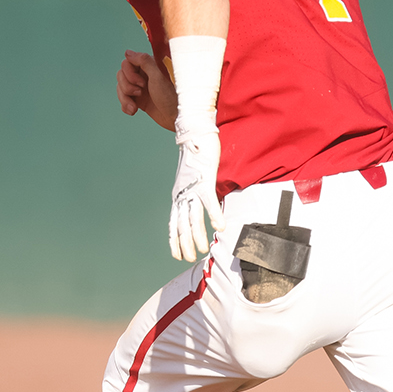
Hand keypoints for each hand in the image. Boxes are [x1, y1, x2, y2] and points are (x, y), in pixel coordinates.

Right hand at [116, 49, 177, 130]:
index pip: (127, 63)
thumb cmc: (171, 97)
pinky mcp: (138, 100)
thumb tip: (128, 53)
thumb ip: (144, 61)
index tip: (142, 83)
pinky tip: (133, 110)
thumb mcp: (158, 77)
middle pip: (121, 75)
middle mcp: (144, 75)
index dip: (130, 73)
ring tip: (134, 107)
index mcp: (150, 65)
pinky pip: (123, 99)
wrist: (176, 118)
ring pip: (120, 87)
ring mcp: (140, 87)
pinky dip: (125, 105)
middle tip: (140, 93)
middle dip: (126, 87)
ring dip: (124, 98)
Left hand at [169, 129, 222, 261]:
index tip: (177, 256)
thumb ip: (194, 192)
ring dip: (197, 236)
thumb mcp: (192, 179)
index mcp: (177, 195)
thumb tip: (199, 203)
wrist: (194, 133)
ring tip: (202, 250)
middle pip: (181, 225)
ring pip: (193, 217)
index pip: (172, 223)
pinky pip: (209, 202)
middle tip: (190, 259)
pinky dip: (214, 215)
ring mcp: (192, 188)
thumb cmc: (196, 156)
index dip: (174, 240)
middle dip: (185, 244)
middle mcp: (181, 194)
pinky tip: (219, 228)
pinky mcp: (204, 180)